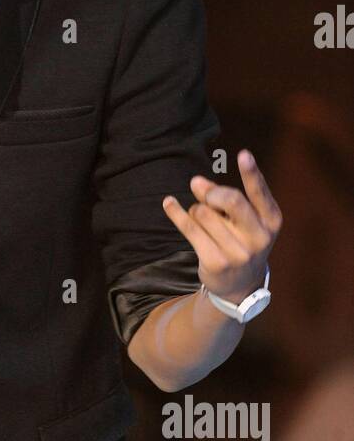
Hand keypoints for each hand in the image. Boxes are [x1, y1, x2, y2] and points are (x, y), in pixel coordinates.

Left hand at [161, 149, 282, 303]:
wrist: (239, 285)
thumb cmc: (240, 240)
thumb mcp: (242, 220)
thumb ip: (223, 198)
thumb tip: (196, 182)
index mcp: (271, 221)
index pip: (260, 194)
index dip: (252, 174)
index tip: (243, 154)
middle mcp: (259, 238)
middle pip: (232, 201)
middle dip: (212, 191)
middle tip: (203, 191)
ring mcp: (238, 253)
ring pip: (204, 213)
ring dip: (196, 209)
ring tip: (200, 218)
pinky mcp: (215, 262)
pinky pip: (189, 228)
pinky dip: (176, 213)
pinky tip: (169, 203)